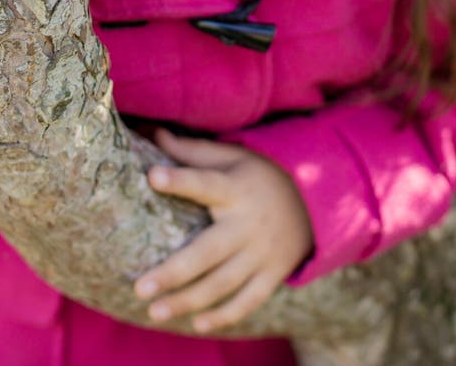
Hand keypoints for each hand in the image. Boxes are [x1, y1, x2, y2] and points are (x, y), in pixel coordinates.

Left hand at [135, 129, 312, 333]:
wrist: (315, 199)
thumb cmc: (257, 174)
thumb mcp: (230, 156)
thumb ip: (190, 152)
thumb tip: (150, 131)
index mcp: (234, 188)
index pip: (204, 183)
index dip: (179, 179)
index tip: (152, 176)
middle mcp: (247, 223)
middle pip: (208, 251)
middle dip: (174, 272)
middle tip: (139, 289)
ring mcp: (262, 253)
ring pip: (223, 283)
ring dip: (188, 301)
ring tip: (155, 312)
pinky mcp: (273, 274)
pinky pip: (248, 300)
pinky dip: (224, 315)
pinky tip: (196, 323)